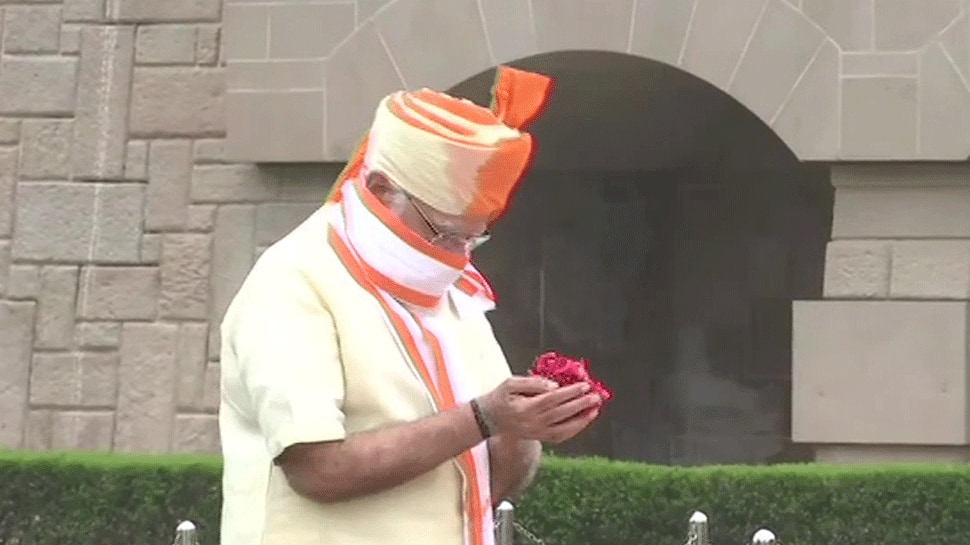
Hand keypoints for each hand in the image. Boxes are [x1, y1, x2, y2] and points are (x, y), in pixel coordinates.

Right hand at [476, 377, 601, 443]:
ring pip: (563, 429)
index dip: (570, 393)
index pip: (552, 399)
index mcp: (525, 408)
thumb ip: (532, 383)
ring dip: (581, 420)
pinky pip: (560, 436)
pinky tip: (583, 420)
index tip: (584, 386)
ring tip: (594, 410)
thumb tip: (554, 385)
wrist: (488, 418)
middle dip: (580, 405)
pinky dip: (574, 429)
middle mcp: (532, 423)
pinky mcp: (539, 438)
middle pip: (561, 414)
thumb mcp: (510, 383)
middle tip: (596, 396)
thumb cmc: (500, 397)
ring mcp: (536, 433)